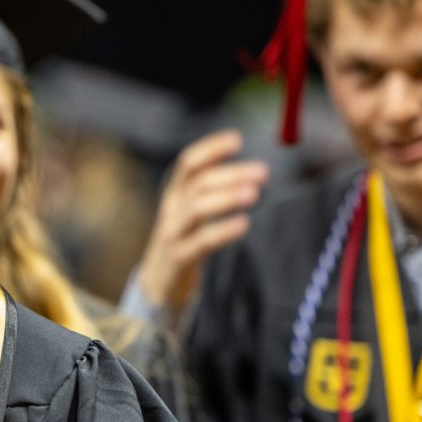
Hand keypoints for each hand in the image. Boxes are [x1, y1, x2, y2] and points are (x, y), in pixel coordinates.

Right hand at [135, 129, 268, 319]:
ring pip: (197, 208)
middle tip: (262, 172)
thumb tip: (246, 161)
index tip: (237, 140)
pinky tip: (243, 225)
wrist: (159, 282)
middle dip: (231, 174)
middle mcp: (172, 208)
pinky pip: (200, 242)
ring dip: (226, 198)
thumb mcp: (191, 209)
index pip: (189, 162)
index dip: (211, 148)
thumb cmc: (185, 239)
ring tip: (254, 194)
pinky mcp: (178, 257)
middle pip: (198, 183)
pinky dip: (222, 231)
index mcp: (176, 192)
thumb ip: (211, 186)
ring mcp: (172, 232)